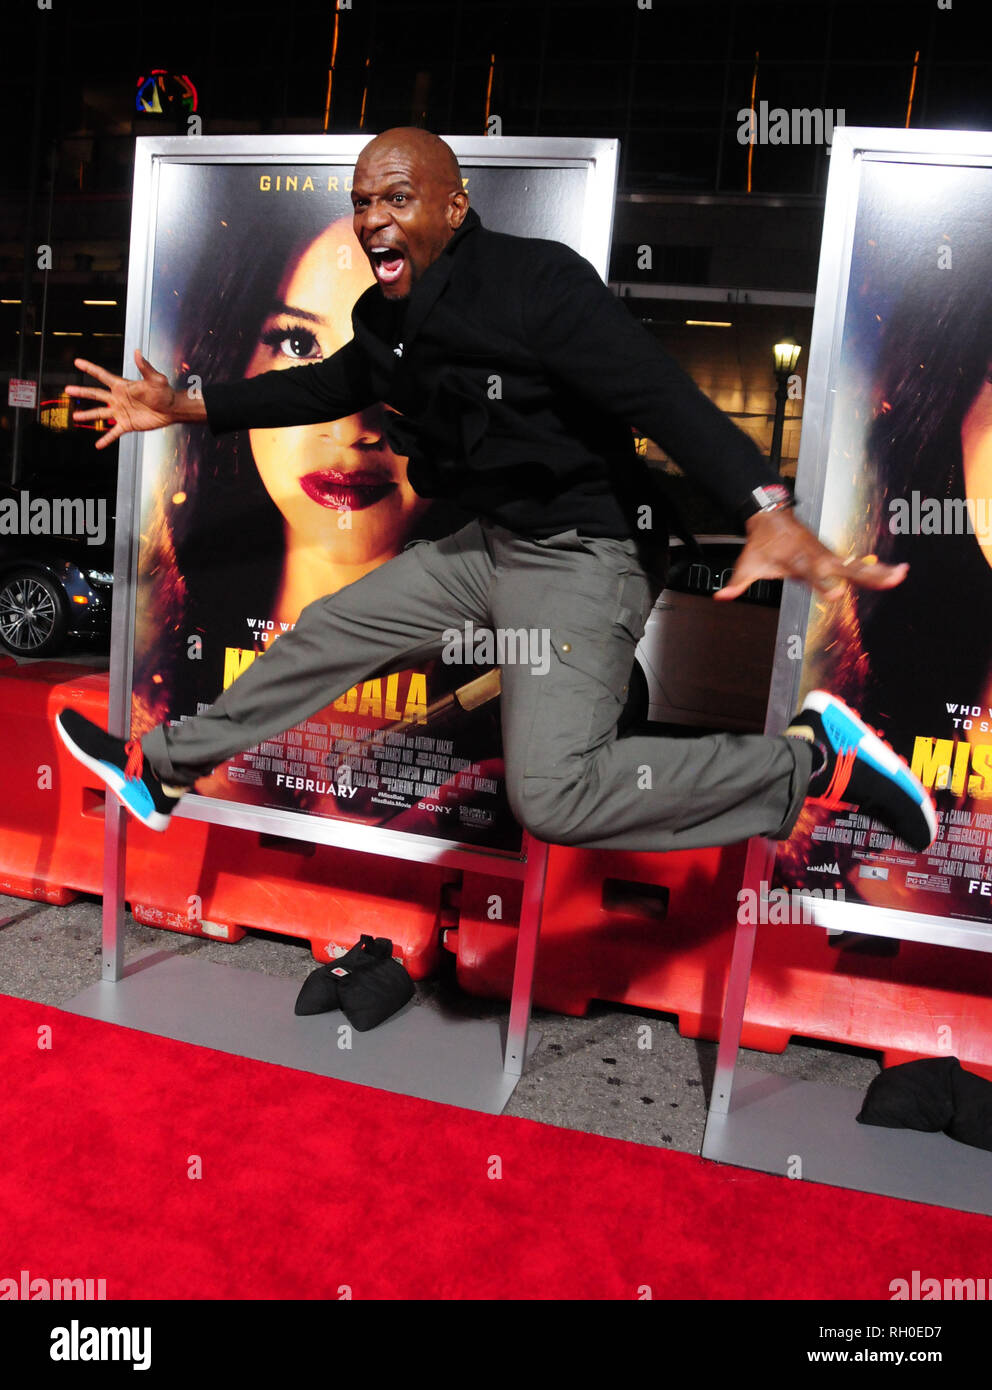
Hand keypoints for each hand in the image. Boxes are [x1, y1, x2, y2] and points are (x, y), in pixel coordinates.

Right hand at [65, 350, 183, 449]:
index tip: (77, 362)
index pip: (102, 375)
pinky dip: (106, 439)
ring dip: (87, 415)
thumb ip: (145, 367)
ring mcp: (121, 412)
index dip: (90, 368)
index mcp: (122, 386)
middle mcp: (118, 398)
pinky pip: (113, 432)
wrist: (171, 410)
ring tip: (75, 417)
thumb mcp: (155, 379)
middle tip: (68, 389)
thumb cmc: (164, 392)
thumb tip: (137, 353)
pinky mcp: (127, 424)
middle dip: (81, 391)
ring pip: (100, 414)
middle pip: (95, 394)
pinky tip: (98, 445)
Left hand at [713, 507, 907, 600]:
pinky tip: (896, 574)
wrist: (771, 516)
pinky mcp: (834, 557)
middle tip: (890, 579)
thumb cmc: (761, 543)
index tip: (835, 595)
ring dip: (879, 571)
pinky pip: (857, 564)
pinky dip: (877, 569)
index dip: (821, 584)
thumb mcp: (747, 564)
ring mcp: (828, 556)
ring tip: (902, 576)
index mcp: (797, 560)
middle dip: (866, 574)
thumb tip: (720, 597)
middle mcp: (817, 557)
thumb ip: (737, 583)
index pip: (812, 574)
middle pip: (844, 568)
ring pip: (856, 565)